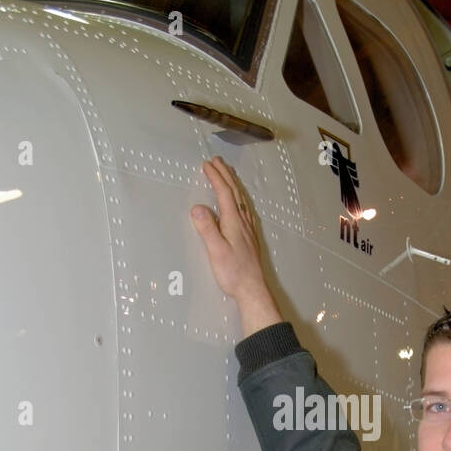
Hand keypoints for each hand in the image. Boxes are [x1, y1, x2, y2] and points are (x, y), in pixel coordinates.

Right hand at [190, 157, 281, 333]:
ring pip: (241, 199)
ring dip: (233, 184)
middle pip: (234, 192)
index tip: (207, 165)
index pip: (224, 193)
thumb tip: (197, 207)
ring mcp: (248, 229)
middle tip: (217, 161)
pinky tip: (241, 203)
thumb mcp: (216, 251)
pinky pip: (245, 209)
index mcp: (233, 222)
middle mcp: (243, 222)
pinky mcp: (250, 237)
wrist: (252, 289)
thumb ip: (207, 228)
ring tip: (228, 174)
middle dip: (225, 175)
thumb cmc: (233, 272)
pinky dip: (240, 198)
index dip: (215, 178)